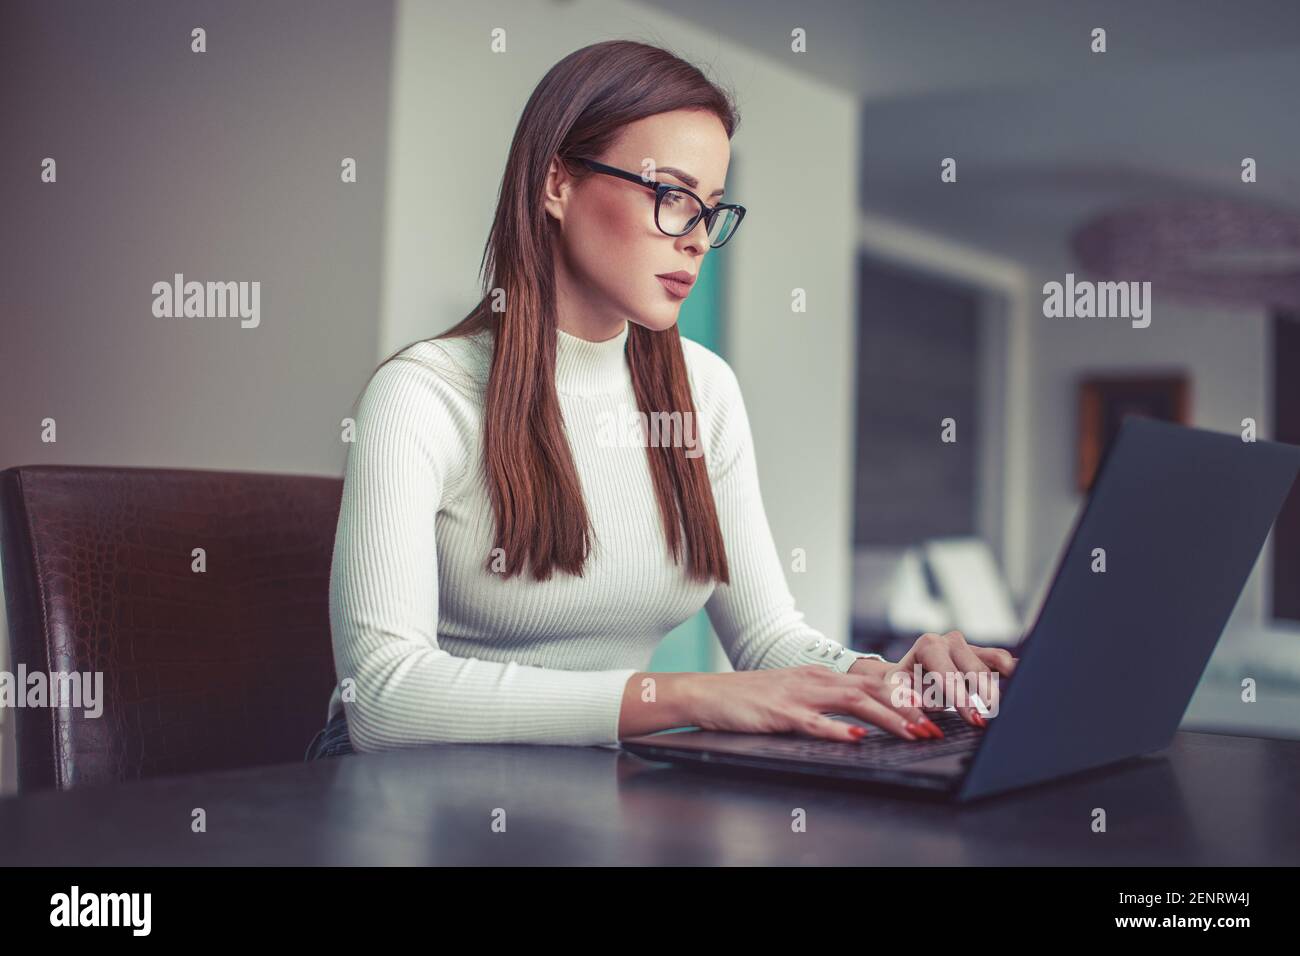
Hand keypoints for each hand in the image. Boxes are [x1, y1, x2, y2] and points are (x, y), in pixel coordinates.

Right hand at [685, 664, 944, 743]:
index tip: (932, 712)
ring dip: (888, 719)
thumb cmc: (748, 698)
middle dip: (908, 708)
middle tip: (934, 727)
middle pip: (872, 690)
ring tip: (912, 732)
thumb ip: (824, 702)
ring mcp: (798, 695)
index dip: (905, 696)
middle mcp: (815, 680)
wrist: (706, 693)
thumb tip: (857, 719)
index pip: (872, 682)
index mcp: (819, 675)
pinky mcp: (779, 713)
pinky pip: (813, 722)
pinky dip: (837, 731)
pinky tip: (855, 739)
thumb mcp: (793, 694)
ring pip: (854, 702)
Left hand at [859, 630, 1016, 727]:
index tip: (974, 718)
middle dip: (986, 695)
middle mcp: (951, 641)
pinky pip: (1003, 661)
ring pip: (996, 662)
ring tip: (1008, 705)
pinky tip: (1025, 683)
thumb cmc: (899, 686)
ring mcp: (969, 646)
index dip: (962, 697)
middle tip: (992, 719)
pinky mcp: (983, 656)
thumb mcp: (893, 693)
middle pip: (976, 669)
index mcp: (928, 646)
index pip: (950, 674)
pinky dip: (1015, 672)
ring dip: (1002, 684)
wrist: (902, 678)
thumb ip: (904, 701)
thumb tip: (919, 708)